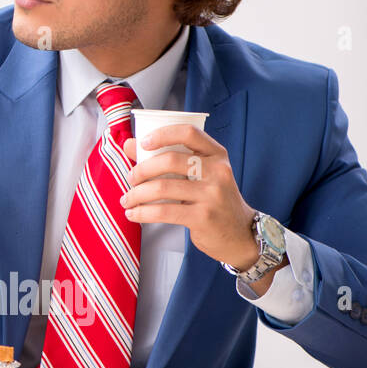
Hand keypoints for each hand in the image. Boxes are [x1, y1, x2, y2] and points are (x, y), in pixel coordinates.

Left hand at [120, 125, 265, 276]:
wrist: (240, 233)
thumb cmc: (212, 199)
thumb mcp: (199, 174)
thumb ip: (167, 157)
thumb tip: (130, 144)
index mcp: (216, 155)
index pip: (189, 133)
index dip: (162, 134)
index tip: (143, 143)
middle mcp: (218, 171)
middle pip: (169, 161)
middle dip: (141, 170)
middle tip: (131, 179)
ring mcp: (212, 195)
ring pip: (163, 187)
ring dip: (136, 194)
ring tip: (127, 200)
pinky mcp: (203, 217)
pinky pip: (164, 212)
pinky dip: (142, 213)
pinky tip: (133, 214)